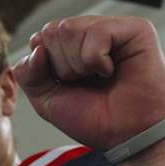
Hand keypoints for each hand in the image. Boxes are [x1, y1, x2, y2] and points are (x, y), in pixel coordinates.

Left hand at [14, 16, 164, 150]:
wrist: (127, 137)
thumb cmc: (95, 119)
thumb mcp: (47, 99)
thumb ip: (28, 73)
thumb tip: (38, 47)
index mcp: (73, 45)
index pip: (41, 38)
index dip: (47, 67)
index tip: (69, 86)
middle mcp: (92, 32)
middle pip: (53, 31)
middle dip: (63, 66)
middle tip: (88, 83)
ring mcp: (114, 28)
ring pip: (71, 29)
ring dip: (79, 64)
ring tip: (101, 78)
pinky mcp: (136, 29)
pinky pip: (97, 32)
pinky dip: (97, 60)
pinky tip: (111, 71)